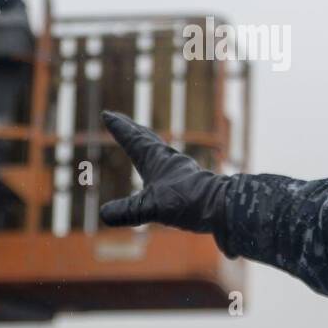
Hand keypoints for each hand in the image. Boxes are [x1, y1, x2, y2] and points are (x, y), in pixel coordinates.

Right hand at [97, 111, 230, 238]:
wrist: (223, 206)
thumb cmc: (189, 202)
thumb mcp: (153, 208)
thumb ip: (129, 210)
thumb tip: (104, 214)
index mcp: (156, 160)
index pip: (133, 139)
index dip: (119, 128)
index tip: (107, 114)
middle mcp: (168, 160)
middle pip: (146, 138)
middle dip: (131, 129)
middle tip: (118, 118)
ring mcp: (179, 170)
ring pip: (158, 149)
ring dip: (146, 141)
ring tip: (140, 139)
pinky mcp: (189, 182)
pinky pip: (168, 165)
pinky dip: (159, 160)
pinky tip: (163, 171)